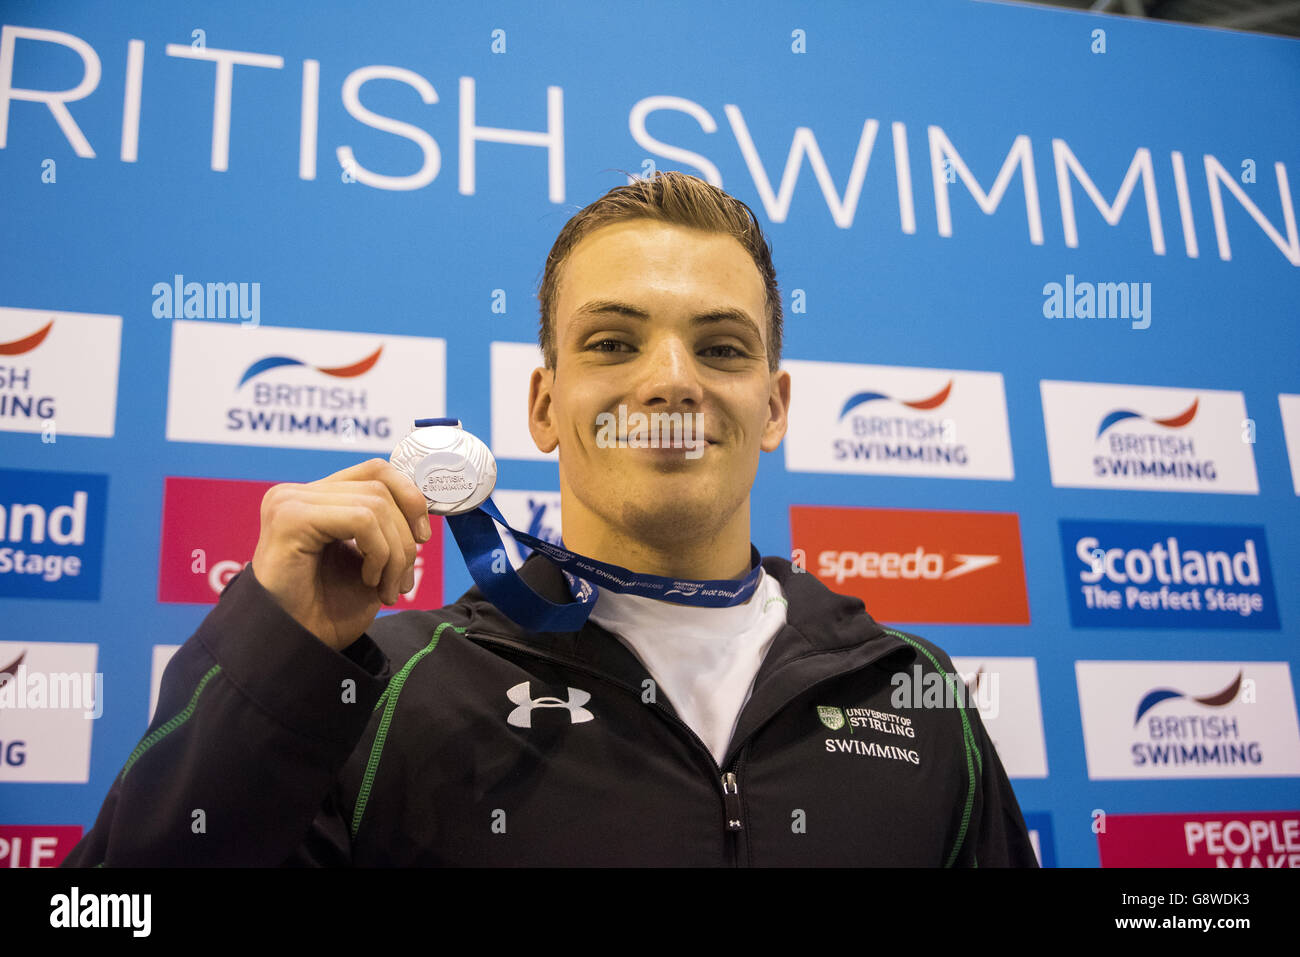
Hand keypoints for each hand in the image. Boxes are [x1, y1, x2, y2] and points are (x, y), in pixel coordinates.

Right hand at [249, 458, 431, 650]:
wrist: (298, 647)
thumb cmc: (328, 610)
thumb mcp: (370, 561)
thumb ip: (388, 529)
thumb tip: (423, 509)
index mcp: (316, 499)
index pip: (375, 471)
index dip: (410, 497)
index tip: (423, 538)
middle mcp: (298, 494)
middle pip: (380, 487)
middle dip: (405, 537)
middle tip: (402, 581)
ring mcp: (290, 502)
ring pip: (376, 505)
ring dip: (394, 553)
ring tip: (385, 589)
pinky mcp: (290, 518)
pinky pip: (361, 519)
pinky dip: (378, 553)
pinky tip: (367, 581)